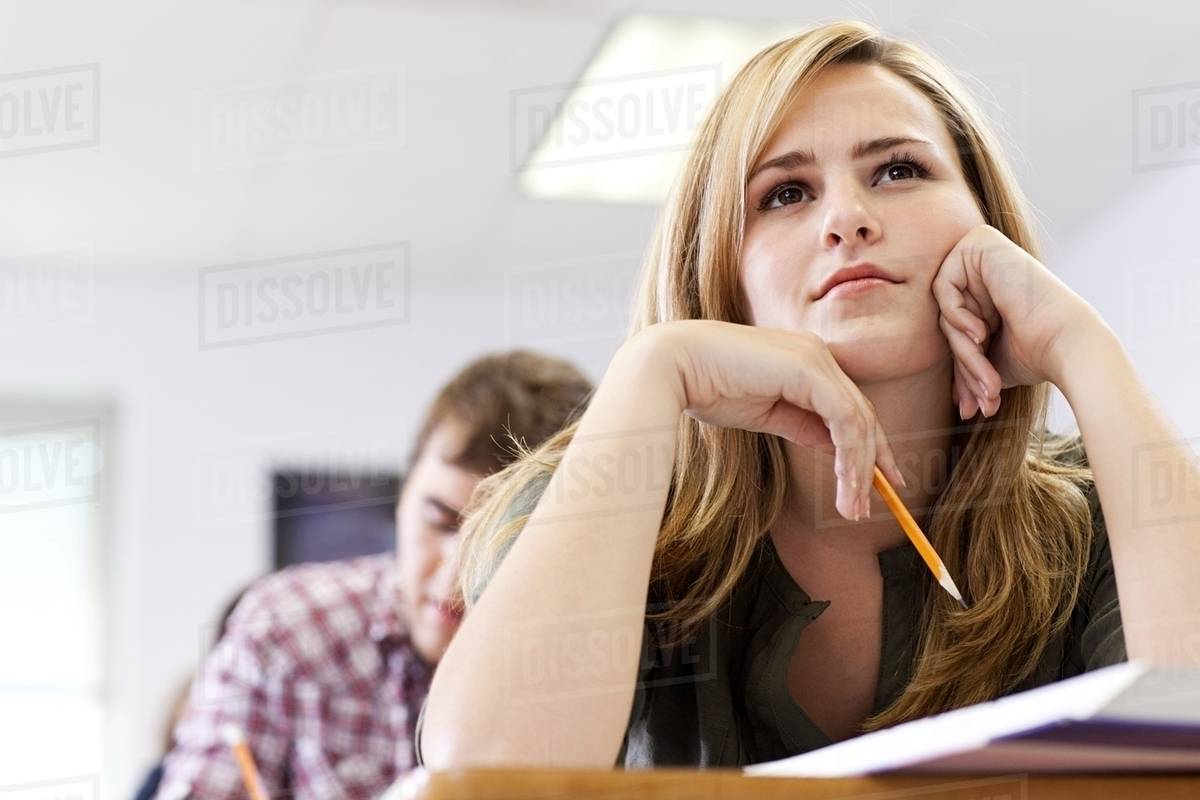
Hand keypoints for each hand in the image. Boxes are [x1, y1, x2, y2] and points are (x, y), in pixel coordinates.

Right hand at [634, 320, 906, 520]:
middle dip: (872, 462)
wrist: (672, 366)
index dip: (868, 446)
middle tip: (870, 504)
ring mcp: (816, 358)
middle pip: (862, 413)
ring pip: (858, 419)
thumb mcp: (764, 413)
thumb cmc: (706, 387)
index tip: (878, 481)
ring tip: (853, 508)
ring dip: (860, 469)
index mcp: (806, 361)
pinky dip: (850, 456)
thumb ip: (801, 424)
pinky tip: (846, 485)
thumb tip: (834, 447)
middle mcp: (817, 354)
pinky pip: (845, 419)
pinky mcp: (810, 370)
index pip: (849, 406)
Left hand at [932, 224, 1096, 418]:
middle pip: (947, 318)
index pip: (952, 328)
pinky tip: (981, 333)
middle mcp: (985, 269)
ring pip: (945, 308)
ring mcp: (983, 253)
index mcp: (988, 290)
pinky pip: (944, 285)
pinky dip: (957, 316)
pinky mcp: (981, 243)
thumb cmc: (1035, 356)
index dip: (961, 367)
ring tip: (987, 376)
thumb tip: (954, 400)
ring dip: (962, 348)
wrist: (1067, 346)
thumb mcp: (988, 361)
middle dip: (963, 362)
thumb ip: (964, 362)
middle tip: (983, 394)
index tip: (973, 404)